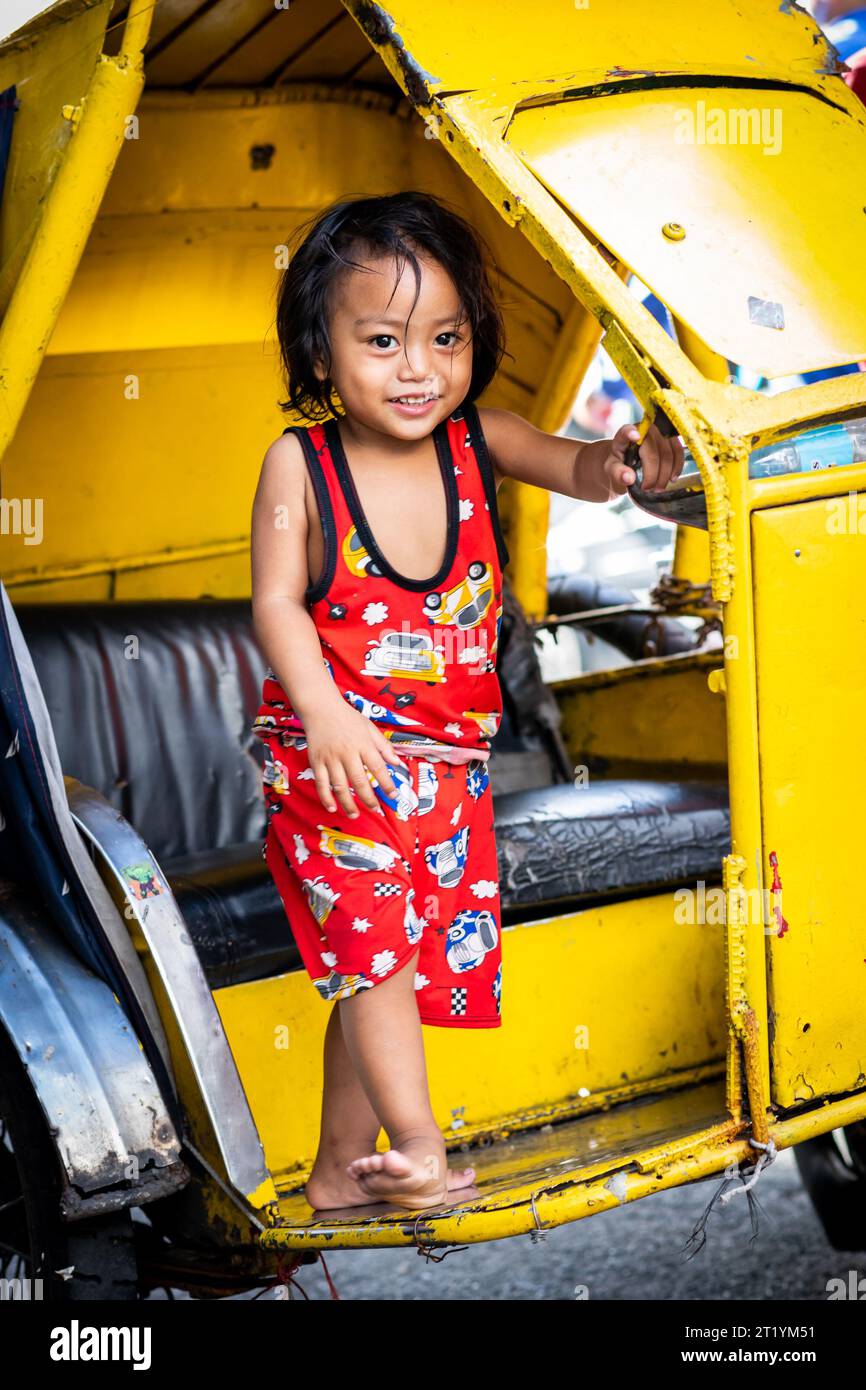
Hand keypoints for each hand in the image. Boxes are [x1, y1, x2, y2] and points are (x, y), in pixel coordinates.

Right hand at [302, 701, 409, 818]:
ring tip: (355, 815)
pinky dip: (326, 797)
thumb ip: (384, 746)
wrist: (320, 708)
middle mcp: (347, 753)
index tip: (393, 795)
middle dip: (369, 798)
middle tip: (375, 809)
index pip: (378, 768)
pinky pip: (321, 783)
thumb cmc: (347, 718)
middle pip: (360, 781)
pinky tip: (332, 807)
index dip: (387, 784)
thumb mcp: (370, 728)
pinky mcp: (316, 762)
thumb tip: (397, 762)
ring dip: (348, 803)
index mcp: (363, 744)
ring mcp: (330, 758)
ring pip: (340, 786)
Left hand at [604, 422, 684, 495]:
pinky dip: (676, 468)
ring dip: (665, 475)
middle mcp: (644, 429)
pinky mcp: (672, 437)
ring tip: (658, 489)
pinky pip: (679, 453)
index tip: (634, 436)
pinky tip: (671, 479)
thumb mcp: (613, 469)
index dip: (630, 433)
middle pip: (653, 453)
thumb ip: (617, 473)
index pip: (626, 432)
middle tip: (648, 490)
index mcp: (624, 435)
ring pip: (668, 454)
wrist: (631, 460)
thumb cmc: (621, 463)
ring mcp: (660, 431)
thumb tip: (629, 478)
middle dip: (653, 476)